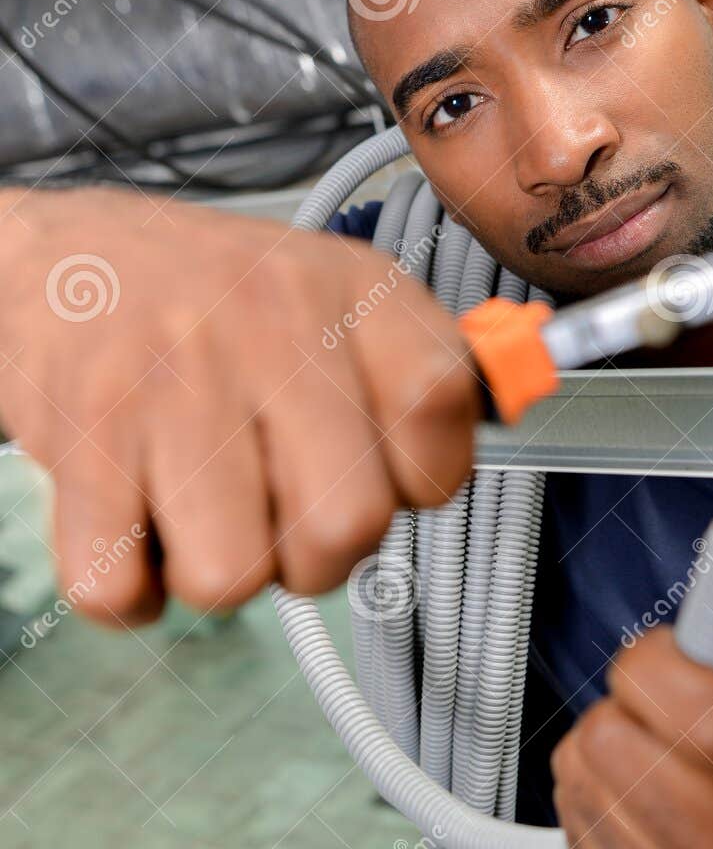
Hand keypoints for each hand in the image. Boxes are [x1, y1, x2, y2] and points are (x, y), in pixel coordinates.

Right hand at [0, 188, 478, 621]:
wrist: (63, 260)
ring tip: (199, 505)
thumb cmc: (213, 299)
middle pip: (347, 527)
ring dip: (217, 568)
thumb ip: (428, 362)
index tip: (385, 471)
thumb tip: (513, 402)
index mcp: (348, 291)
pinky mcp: (84, 440)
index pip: (444, 413)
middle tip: (279, 507)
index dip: (422, 479)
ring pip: (235, 577)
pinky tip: (136, 523)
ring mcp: (171, 383)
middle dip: (315, 554)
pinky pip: (124, 588)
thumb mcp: (338, 291)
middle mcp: (267, 327)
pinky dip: (131, 588)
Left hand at [550, 616, 712, 848]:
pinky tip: (645, 795)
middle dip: (631, 698)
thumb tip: (703, 634)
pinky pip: (570, 818)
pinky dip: (596, 788)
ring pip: (581, 775)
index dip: (665, 664)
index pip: (711, 725)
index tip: (666, 648)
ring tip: (661, 753)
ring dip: (608, 741)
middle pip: (619, 746)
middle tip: (668, 704)